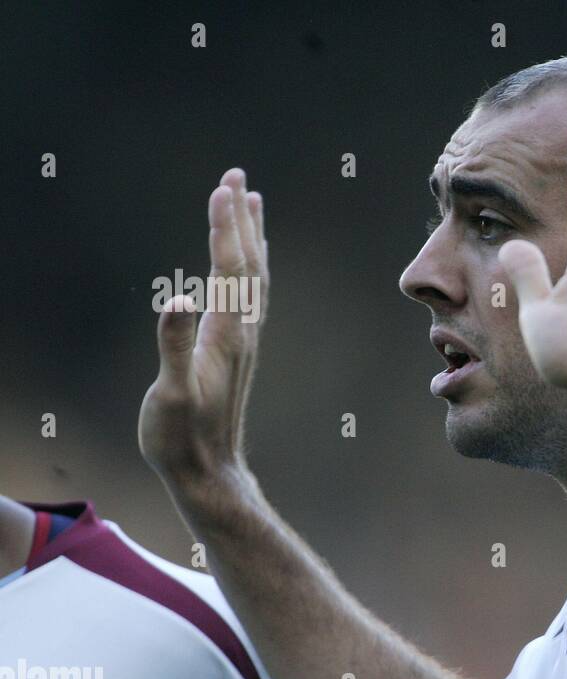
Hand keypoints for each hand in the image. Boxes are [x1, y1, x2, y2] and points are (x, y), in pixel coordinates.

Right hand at [139, 168, 268, 491]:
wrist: (208, 471)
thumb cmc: (181, 438)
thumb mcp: (170, 394)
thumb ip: (173, 348)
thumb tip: (175, 301)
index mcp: (226, 334)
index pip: (230, 268)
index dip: (225, 226)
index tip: (224, 186)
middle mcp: (242, 331)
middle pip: (248, 263)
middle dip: (241, 218)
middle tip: (236, 176)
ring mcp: (242, 341)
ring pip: (253, 278)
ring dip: (250, 238)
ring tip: (250, 203)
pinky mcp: (237, 352)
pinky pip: (249, 297)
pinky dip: (248, 268)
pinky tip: (245, 264)